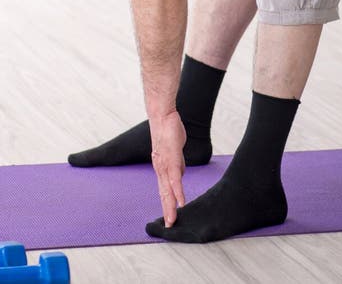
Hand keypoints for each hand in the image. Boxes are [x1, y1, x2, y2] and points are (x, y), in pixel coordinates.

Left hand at [149, 110, 185, 226]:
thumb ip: (177, 164)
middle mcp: (160, 169)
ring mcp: (165, 164)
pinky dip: (178, 191)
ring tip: (173, 220)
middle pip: (164, 194)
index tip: (169, 217)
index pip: (164, 189)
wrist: (163, 116)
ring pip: (168, 189)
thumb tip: (180, 176)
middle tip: (169, 226)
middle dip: (166, 211)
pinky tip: (181, 202)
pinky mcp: (172, 159)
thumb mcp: (175, 152)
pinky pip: (175, 178)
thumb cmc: (169, 132)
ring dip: (170, 206)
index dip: (166, 204)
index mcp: (161, 168)